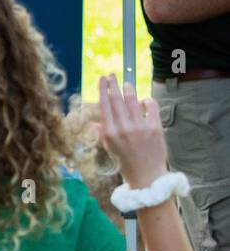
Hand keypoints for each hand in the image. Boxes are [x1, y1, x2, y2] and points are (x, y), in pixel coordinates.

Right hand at [97, 74, 168, 188]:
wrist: (146, 175)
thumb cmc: (126, 162)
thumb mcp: (110, 149)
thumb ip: (103, 133)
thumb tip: (95, 123)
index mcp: (109, 133)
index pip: (104, 105)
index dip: (103, 90)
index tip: (101, 79)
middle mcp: (123, 128)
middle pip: (117, 100)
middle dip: (113, 85)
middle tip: (110, 75)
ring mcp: (139, 127)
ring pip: (132, 101)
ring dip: (128, 89)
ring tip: (126, 83)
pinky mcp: (155, 128)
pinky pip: (150, 107)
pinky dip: (147, 101)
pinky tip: (144, 100)